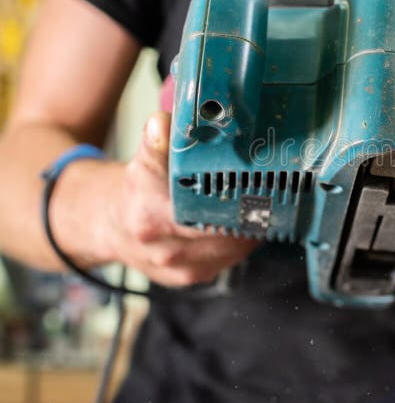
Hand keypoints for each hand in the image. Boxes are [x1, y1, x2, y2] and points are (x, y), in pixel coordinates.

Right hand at [102, 111, 257, 285]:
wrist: (112, 225)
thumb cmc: (136, 190)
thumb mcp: (144, 159)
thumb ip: (156, 139)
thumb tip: (163, 123)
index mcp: (151, 215)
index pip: (206, 211)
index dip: (238, 199)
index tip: (261, 184)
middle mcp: (163, 248)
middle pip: (226, 235)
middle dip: (251, 215)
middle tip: (274, 195)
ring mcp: (177, 268)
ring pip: (232, 252)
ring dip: (251, 232)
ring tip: (265, 208)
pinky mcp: (188, 279)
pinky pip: (227, 262)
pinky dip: (241, 245)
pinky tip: (248, 227)